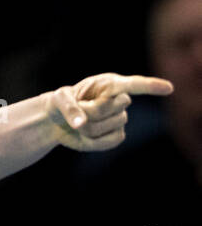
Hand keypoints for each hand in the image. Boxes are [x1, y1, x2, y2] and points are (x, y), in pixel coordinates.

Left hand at [47, 73, 172, 150]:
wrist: (57, 121)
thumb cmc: (59, 104)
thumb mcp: (58, 100)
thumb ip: (69, 108)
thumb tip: (80, 124)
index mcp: (108, 84)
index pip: (133, 85)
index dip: (150, 86)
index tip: (168, 88)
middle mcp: (118, 100)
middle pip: (111, 108)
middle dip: (90, 112)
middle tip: (77, 110)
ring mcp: (120, 118)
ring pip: (110, 126)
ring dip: (88, 127)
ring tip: (80, 122)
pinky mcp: (117, 135)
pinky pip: (110, 141)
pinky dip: (93, 141)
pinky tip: (86, 134)